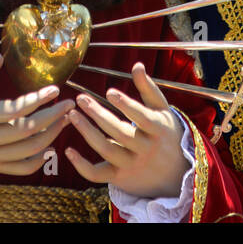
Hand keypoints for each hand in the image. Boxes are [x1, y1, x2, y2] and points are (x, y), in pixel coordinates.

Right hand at [0, 54, 73, 184]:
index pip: (15, 108)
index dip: (39, 99)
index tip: (54, 89)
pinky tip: (47, 149)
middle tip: (69, 104)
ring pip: (28, 150)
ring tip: (63, 121)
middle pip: (28, 130)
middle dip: (53, 116)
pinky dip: (37, 162)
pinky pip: (19, 169)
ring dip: (51, 136)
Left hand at [65, 62, 189, 199]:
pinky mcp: (119, 178)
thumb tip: (137, 65)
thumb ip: (148, 89)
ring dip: (87, 132)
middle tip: (80, 99)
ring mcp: (132, 165)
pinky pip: (97, 175)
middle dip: (98, 115)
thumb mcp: (162, 111)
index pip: (142, 118)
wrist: (174, 174)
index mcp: (158, 130)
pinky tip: (68, 150)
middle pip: (120, 133)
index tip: (109, 91)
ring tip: (72, 115)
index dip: (126, 105)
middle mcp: (145, 149)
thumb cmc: (165, 134)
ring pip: (106, 150)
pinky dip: (81, 166)